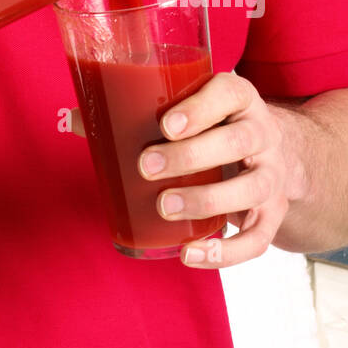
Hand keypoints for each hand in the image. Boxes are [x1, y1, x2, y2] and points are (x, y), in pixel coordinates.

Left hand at [71, 70, 290, 267]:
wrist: (274, 154)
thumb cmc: (214, 124)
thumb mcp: (189, 107)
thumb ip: (135, 110)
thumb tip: (74, 118)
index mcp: (239, 98)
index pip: (229, 93)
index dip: (200, 108)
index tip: (165, 125)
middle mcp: (263, 133)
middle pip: (238, 141)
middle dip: (191, 156)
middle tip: (146, 166)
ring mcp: (272, 175)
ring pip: (250, 188)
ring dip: (207, 200)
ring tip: (164, 207)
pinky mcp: (273, 213)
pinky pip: (259, 238)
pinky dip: (226, 252)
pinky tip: (190, 254)